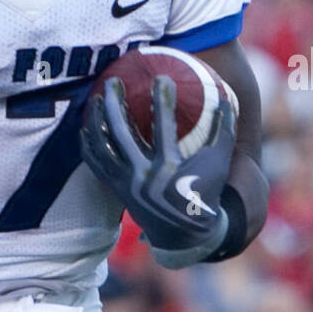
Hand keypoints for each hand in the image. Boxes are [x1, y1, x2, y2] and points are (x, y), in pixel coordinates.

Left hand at [80, 74, 235, 268]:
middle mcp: (142, 176)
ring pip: (103, 148)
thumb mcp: (219, 163)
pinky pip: (96, 164)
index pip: (163, 127)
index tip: (161, 77)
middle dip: (116, 105)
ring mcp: (125, 184)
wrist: (184, 234)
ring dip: (96, 121)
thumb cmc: (204, 192)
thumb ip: (223, 129)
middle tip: (114, 81)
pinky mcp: (115, 189)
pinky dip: (89, 145)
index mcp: (169, 169)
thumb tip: (226, 95)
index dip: (162, 101)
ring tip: (95, 98)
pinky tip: (86, 126)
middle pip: (122, 134)